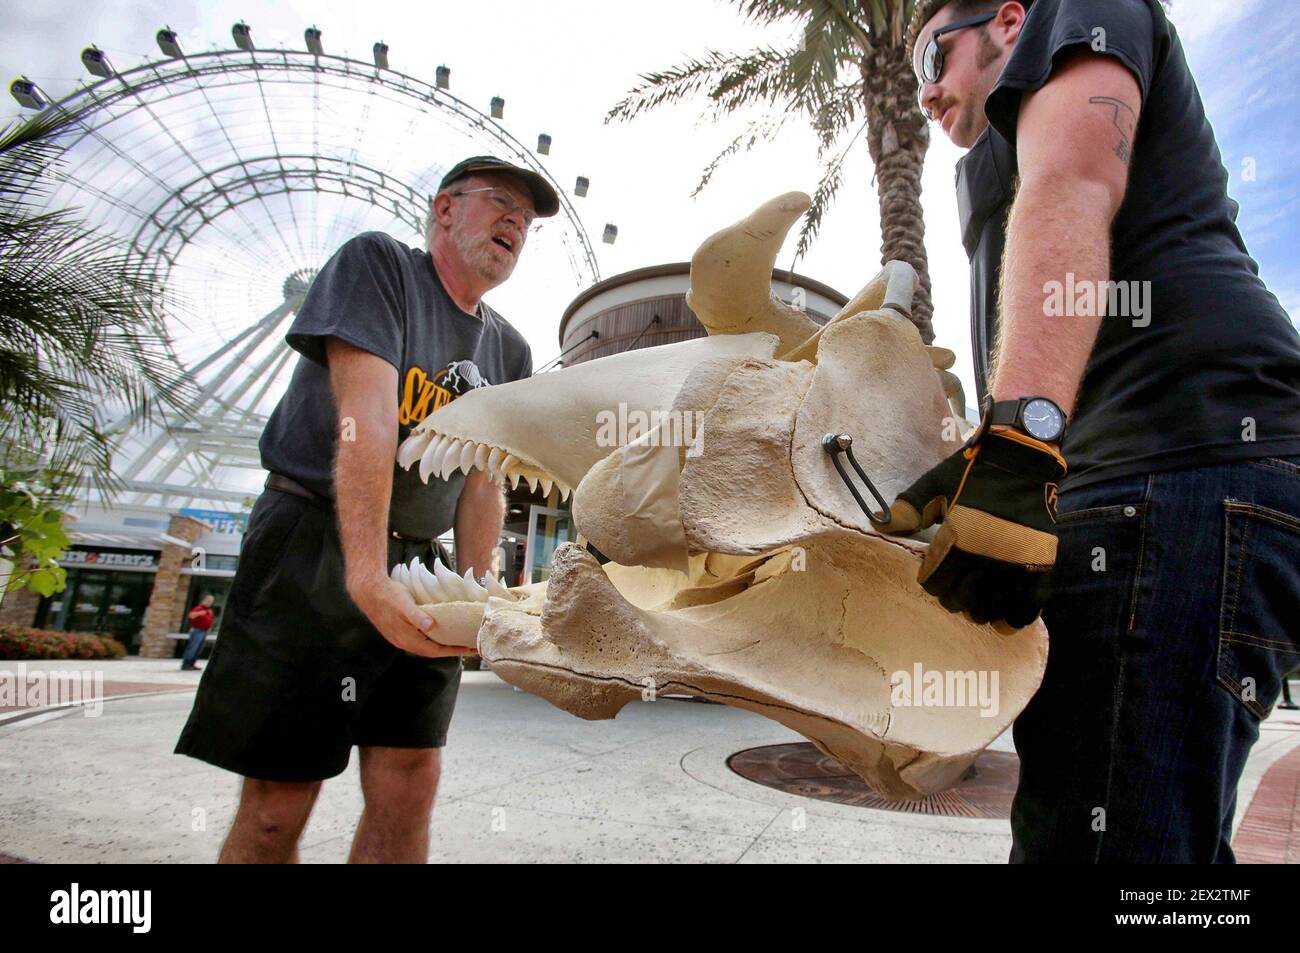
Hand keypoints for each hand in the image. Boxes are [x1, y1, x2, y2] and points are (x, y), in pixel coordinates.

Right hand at [349, 576, 475, 658]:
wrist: (368, 590)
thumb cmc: (388, 595)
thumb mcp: (405, 603)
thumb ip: (417, 616)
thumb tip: (431, 627)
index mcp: (407, 638)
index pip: (435, 650)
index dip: (453, 651)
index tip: (469, 649)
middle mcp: (403, 642)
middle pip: (432, 651)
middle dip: (450, 650)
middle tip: (468, 646)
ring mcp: (400, 638)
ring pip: (425, 647)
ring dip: (441, 646)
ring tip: (456, 641)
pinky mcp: (398, 632)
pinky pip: (419, 640)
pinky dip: (432, 639)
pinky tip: (438, 633)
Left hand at [882, 428, 1066, 627]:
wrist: (1023, 457)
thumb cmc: (974, 471)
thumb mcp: (934, 484)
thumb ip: (909, 507)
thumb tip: (880, 525)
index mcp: (960, 538)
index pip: (937, 582)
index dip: (931, 584)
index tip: (933, 577)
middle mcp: (988, 556)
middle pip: (963, 600)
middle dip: (953, 600)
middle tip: (952, 593)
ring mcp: (1017, 563)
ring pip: (992, 607)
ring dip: (979, 612)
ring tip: (975, 607)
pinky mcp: (1041, 563)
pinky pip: (1029, 604)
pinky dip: (1014, 619)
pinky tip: (1003, 622)